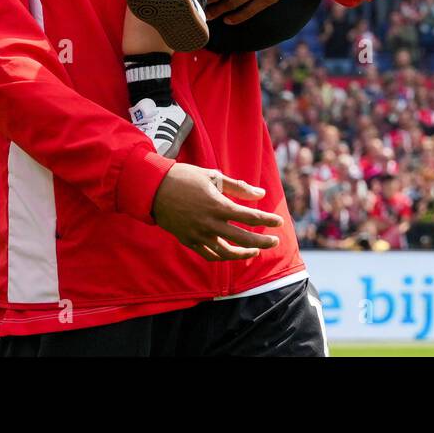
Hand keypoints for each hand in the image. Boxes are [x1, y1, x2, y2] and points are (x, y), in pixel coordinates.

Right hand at [151, 163, 282, 260]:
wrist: (153, 188)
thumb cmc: (185, 178)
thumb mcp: (213, 176)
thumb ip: (238, 187)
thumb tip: (260, 193)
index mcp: (217, 205)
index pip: (249, 216)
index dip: (267, 219)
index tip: (279, 221)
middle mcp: (209, 223)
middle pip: (242, 237)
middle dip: (262, 241)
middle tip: (275, 242)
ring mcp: (198, 235)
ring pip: (226, 252)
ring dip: (244, 253)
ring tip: (255, 250)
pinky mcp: (189, 241)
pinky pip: (210, 255)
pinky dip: (223, 256)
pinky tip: (232, 253)